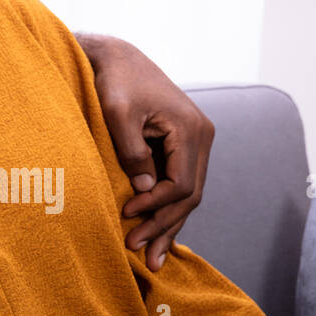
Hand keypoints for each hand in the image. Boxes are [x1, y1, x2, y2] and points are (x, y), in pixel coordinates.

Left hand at [75, 33, 215, 271]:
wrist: (117, 57)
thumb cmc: (114, 81)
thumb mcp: (117, 113)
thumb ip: (132, 150)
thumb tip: (146, 190)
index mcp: (190, 128)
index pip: (181, 183)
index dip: (155, 205)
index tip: (125, 214)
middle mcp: (202, 136)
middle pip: (190, 194)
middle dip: (164, 225)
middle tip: (139, 252)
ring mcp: (196, 141)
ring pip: (188, 193)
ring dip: (169, 224)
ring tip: (152, 258)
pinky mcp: (184, 145)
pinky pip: (181, 182)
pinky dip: (168, 207)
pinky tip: (158, 232)